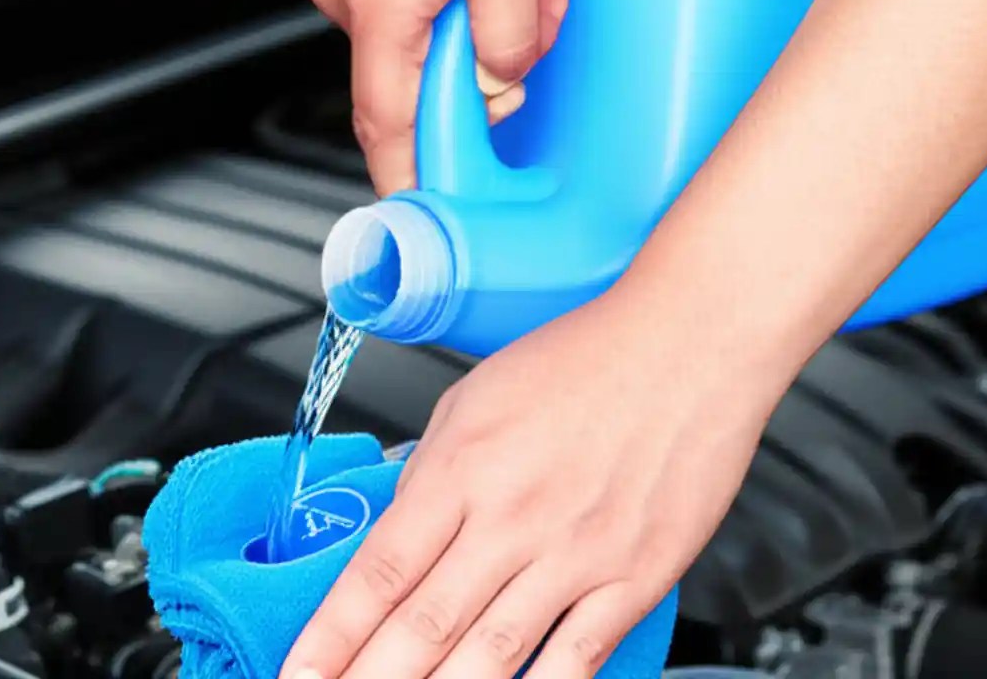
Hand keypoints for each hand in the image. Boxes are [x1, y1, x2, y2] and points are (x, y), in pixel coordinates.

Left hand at [282, 290, 780, 677]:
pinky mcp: (635, 576)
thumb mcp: (475, 398)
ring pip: (491, 654)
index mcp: (462, 468)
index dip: (330, 636)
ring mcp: (576, 553)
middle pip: (423, 625)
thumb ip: (431, 472)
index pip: (378, 572)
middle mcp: (512, 517)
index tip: (297, 673)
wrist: (689, 342)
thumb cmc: (584, 360)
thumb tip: (397, 533)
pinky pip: (577, 657)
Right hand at [307, 0, 569, 195]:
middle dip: (484, 87)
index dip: (410, 182)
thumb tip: (498, 83)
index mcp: (381, 3)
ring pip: (419, 56)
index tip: (432, 220)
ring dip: (482, 42)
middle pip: (413, 94)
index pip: (388, 129)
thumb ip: (508, 28)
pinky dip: (458, 16)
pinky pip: (412, 22)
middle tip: (536, 37)